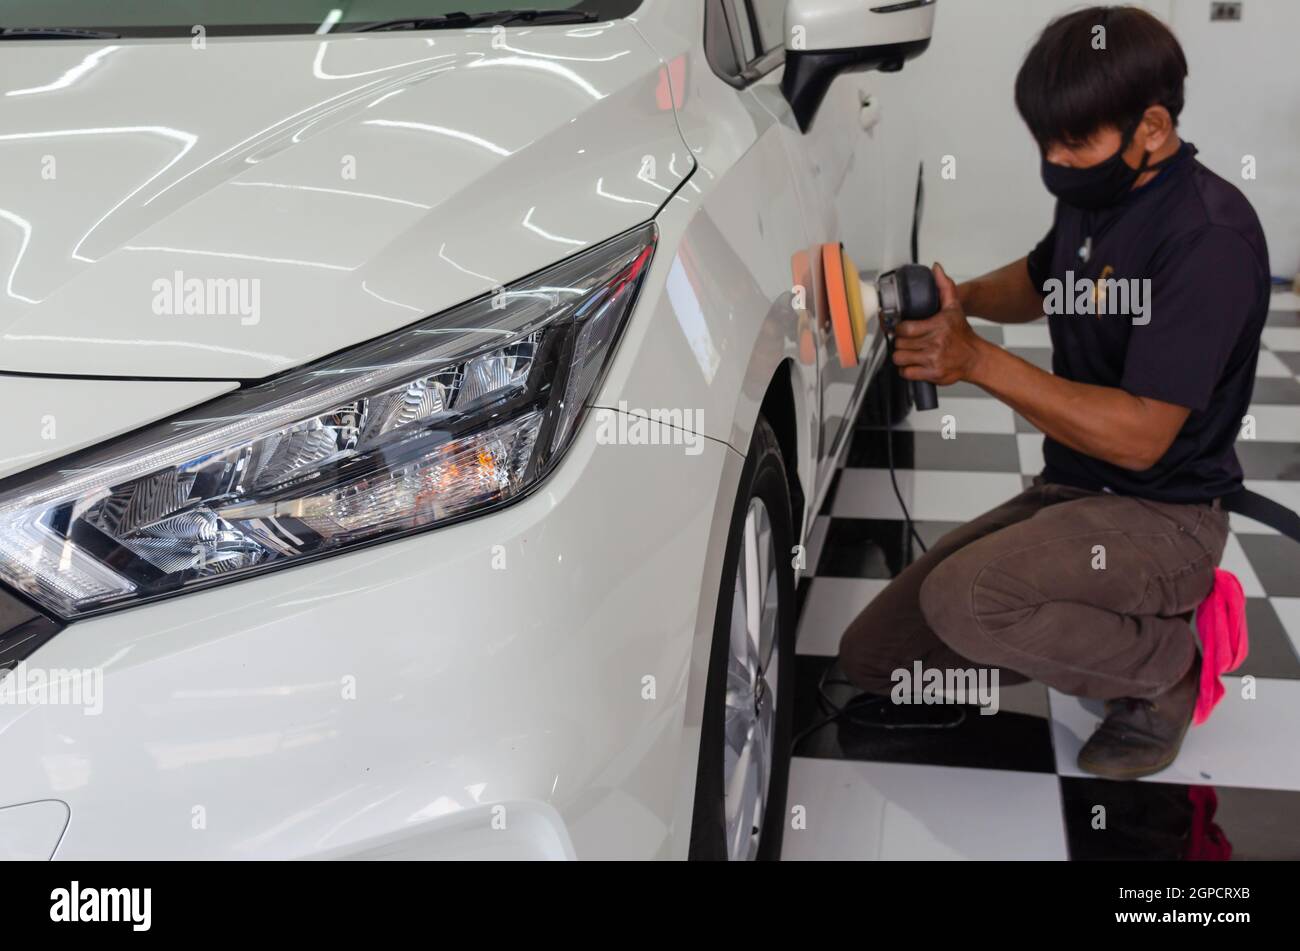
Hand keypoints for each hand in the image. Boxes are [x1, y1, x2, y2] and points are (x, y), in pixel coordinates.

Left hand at [891, 263, 988, 385]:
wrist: (975, 357)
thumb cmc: (961, 333)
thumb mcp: (954, 307)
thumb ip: (944, 287)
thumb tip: (936, 268)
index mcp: (938, 325)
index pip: (905, 328)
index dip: (898, 329)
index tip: (900, 328)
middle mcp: (935, 343)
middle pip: (900, 343)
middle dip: (899, 342)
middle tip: (905, 340)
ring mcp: (933, 360)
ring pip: (900, 358)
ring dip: (901, 356)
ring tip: (908, 351)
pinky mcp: (932, 374)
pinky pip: (906, 373)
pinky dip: (906, 370)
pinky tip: (912, 364)